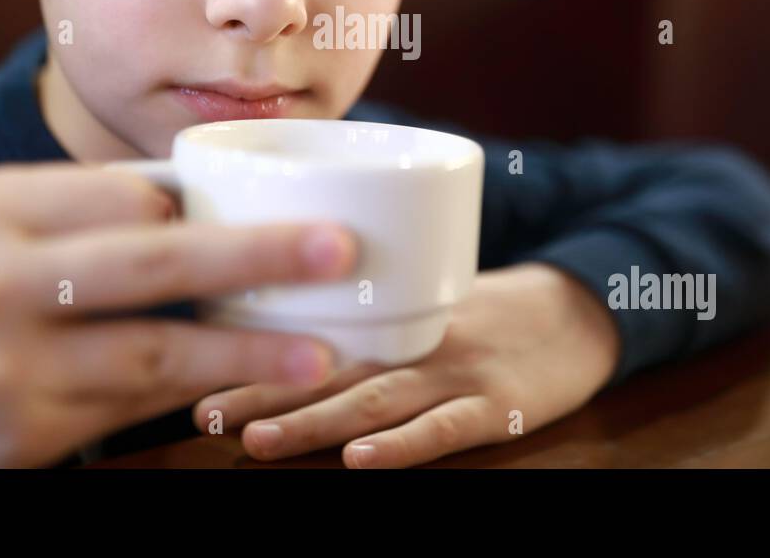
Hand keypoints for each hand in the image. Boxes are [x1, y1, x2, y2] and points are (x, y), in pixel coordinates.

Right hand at [0, 163, 355, 466]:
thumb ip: (68, 206)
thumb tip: (187, 201)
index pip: (123, 194)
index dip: (199, 206)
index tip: (265, 207)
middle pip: (153, 262)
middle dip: (258, 256)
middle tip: (337, 250)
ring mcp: (6, 369)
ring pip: (154, 356)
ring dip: (247, 356)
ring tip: (322, 354)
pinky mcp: (17, 440)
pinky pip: (124, 414)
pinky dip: (187, 401)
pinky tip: (237, 397)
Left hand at [191, 261, 620, 467]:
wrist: (579, 308)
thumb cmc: (490, 316)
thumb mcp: (426, 309)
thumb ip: (370, 328)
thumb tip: (290, 344)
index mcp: (390, 326)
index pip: (310, 340)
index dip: (250, 360)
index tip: (191, 373)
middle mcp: (412, 346)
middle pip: (328, 372)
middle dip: (262, 395)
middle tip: (202, 414)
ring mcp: (454, 374)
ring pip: (373, 399)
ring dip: (312, 422)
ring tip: (256, 441)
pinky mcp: (496, 404)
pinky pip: (444, 428)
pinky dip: (403, 446)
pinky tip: (363, 461)